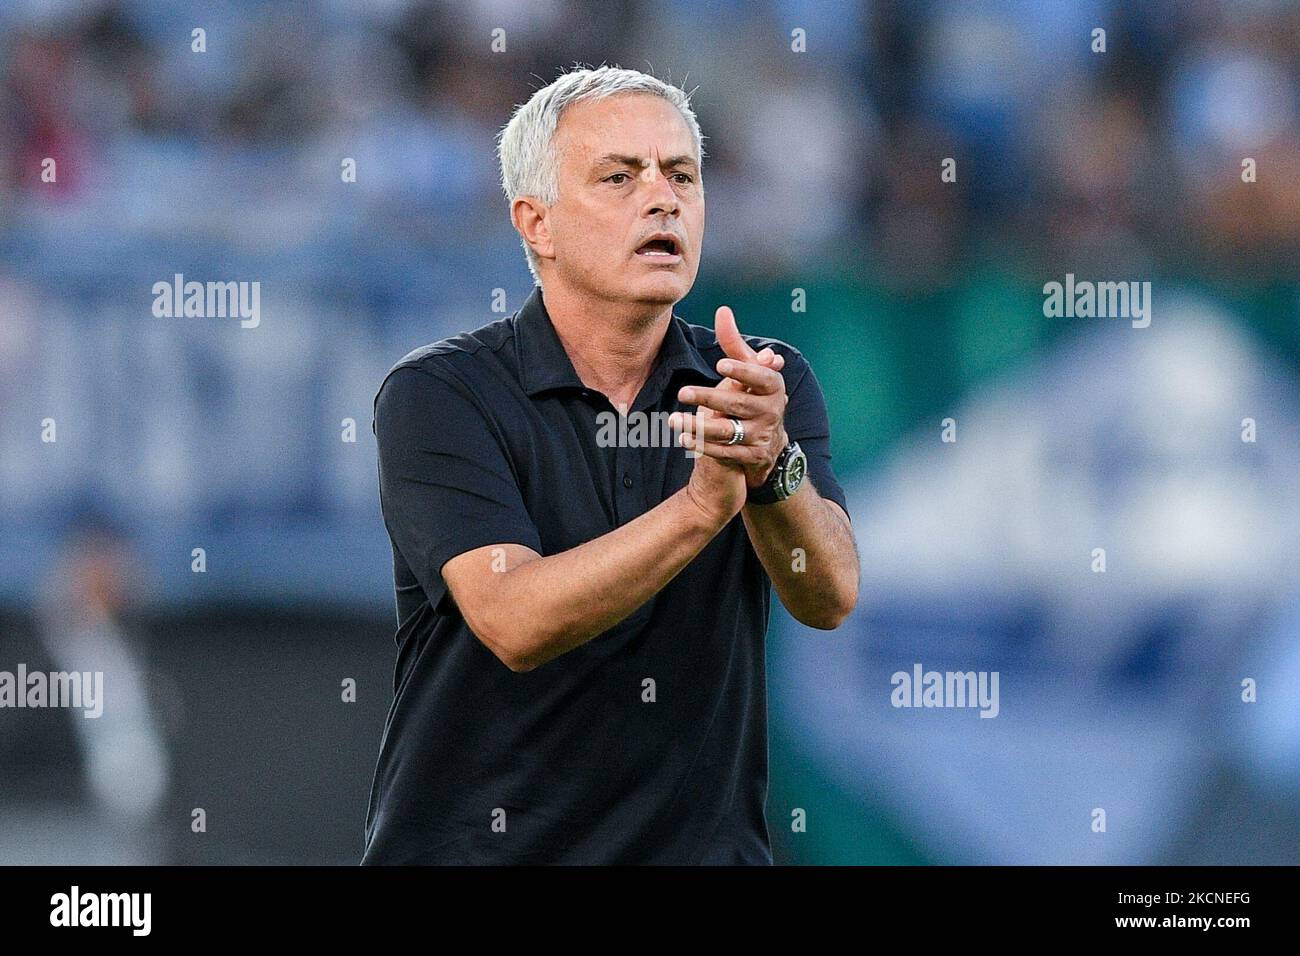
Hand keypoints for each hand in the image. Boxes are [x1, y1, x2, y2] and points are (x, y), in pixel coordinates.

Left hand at [671, 305, 788, 491]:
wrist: (766, 442)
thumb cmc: (751, 396)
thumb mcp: (747, 371)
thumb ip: (734, 343)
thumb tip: (722, 311)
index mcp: (773, 386)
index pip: (760, 378)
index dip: (742, 371)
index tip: (719, 365)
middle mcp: (771, 411)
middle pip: (737, 404)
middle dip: (709, 398)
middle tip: (682, 392)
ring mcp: (762, 436)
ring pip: (728, 431)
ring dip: (699, 427)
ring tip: (673, 420)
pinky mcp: (752, 457)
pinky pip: (725, 452)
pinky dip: (703, 446)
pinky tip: (684, 439)